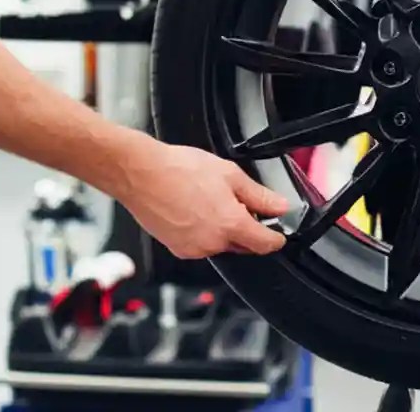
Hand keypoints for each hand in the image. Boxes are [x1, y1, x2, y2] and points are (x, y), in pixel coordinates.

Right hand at [119, 143, 291, 258]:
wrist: (141, 173)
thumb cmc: (179, 170)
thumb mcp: (229, 174)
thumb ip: (259, 195)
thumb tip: (279, 206)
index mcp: (230, 225)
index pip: (265, 244)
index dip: (275, 238)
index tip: (277, 233)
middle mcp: (212, 244)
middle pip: (243, 245)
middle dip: (246, 229)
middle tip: (237, 203)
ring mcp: (193, 249)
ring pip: (220, 245)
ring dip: (222, 230)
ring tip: (208, 201)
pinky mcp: (177, 249)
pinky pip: (200, 245)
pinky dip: (203, 233)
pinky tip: (194, 210)